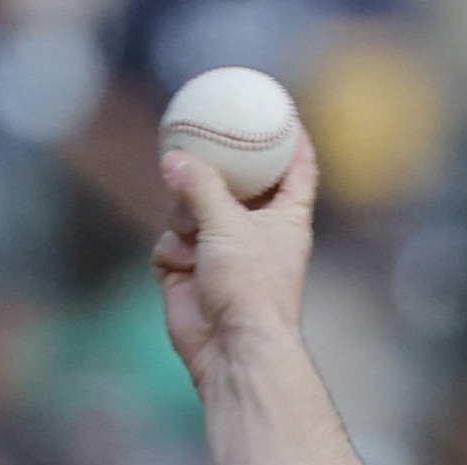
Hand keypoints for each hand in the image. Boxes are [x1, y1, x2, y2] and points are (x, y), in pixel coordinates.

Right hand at [150, 134, 319, 395]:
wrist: (232, 350)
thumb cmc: (251, 289)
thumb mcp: (228, 225)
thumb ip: (200, 187)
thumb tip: (172, 160)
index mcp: (285, 218)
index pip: (297, 170)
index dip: (293, 140)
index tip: (282, 113)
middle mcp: (254, 233)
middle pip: (234, 184)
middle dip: (214, 170)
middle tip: (198, 143)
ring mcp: (219, 253)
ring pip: (192, 209)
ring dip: (184, 213)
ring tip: (190, 226)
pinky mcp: (187, 274)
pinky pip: (169, 242)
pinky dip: (170, 248)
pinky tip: (179, 260)